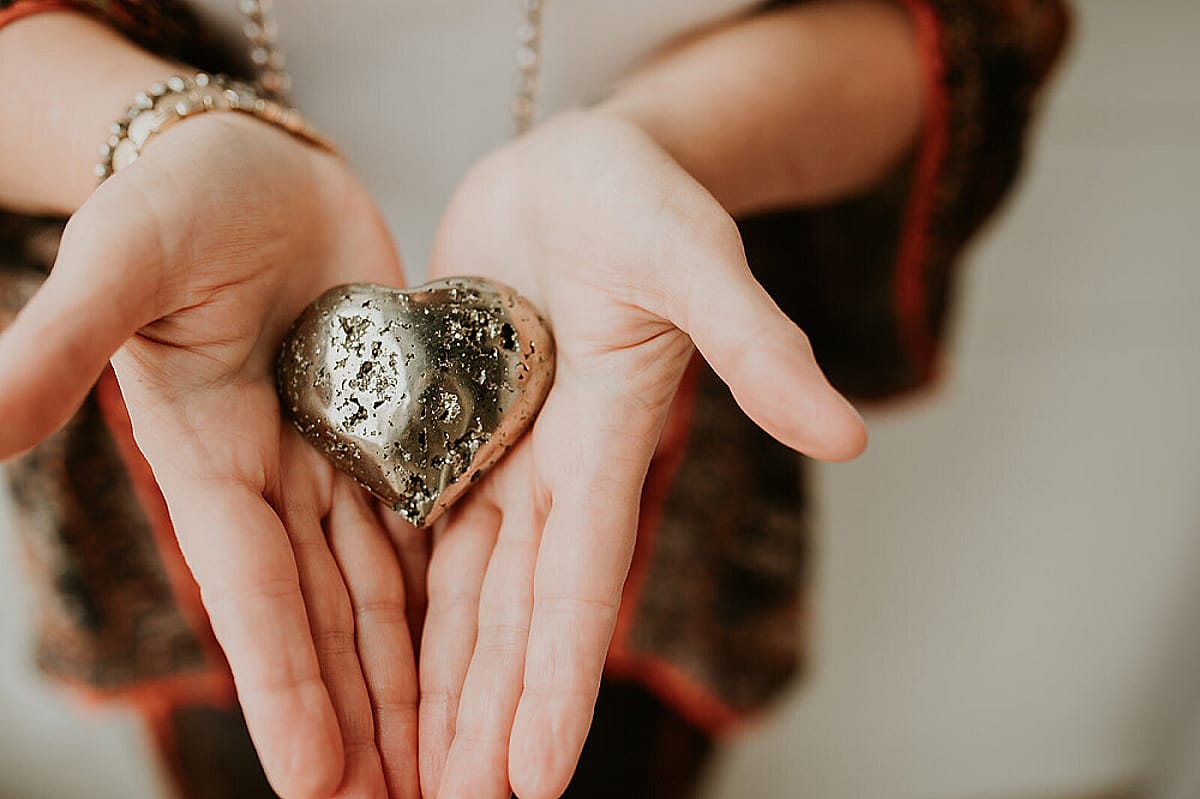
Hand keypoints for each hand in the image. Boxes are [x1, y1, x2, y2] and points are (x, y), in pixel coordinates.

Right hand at [0, 113, 421, 797]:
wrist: (250, 159)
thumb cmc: (175, 198)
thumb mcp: (119, 265)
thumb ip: (59, 346)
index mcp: (209, 461)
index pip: (256, 597)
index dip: (287, 689)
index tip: (318, 783)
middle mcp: (278, 477)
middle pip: (331, 619)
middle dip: (363, 717)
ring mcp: (342, 453)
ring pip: (385, 587)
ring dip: (411, 676)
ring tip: (445, 760)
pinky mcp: (397, 419)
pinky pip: (429, 516)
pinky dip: (448, 587)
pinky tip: (477, 648)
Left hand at [418, 110, 866, 798]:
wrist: (581, 166)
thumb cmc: (645, 198)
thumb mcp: (695, 259)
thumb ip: (756, 348)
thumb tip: (844, 436)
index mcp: (606, 443)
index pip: (580, 586)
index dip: (559, 683)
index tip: (533, 781)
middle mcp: (551, 468)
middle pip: (515, 616)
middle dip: (491, 717)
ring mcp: (495, 449)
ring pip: (460, 590)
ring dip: (445, 681)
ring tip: (420, 769)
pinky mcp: (445, 419)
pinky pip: (415, 525)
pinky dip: (401, 598)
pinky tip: (379, 659)